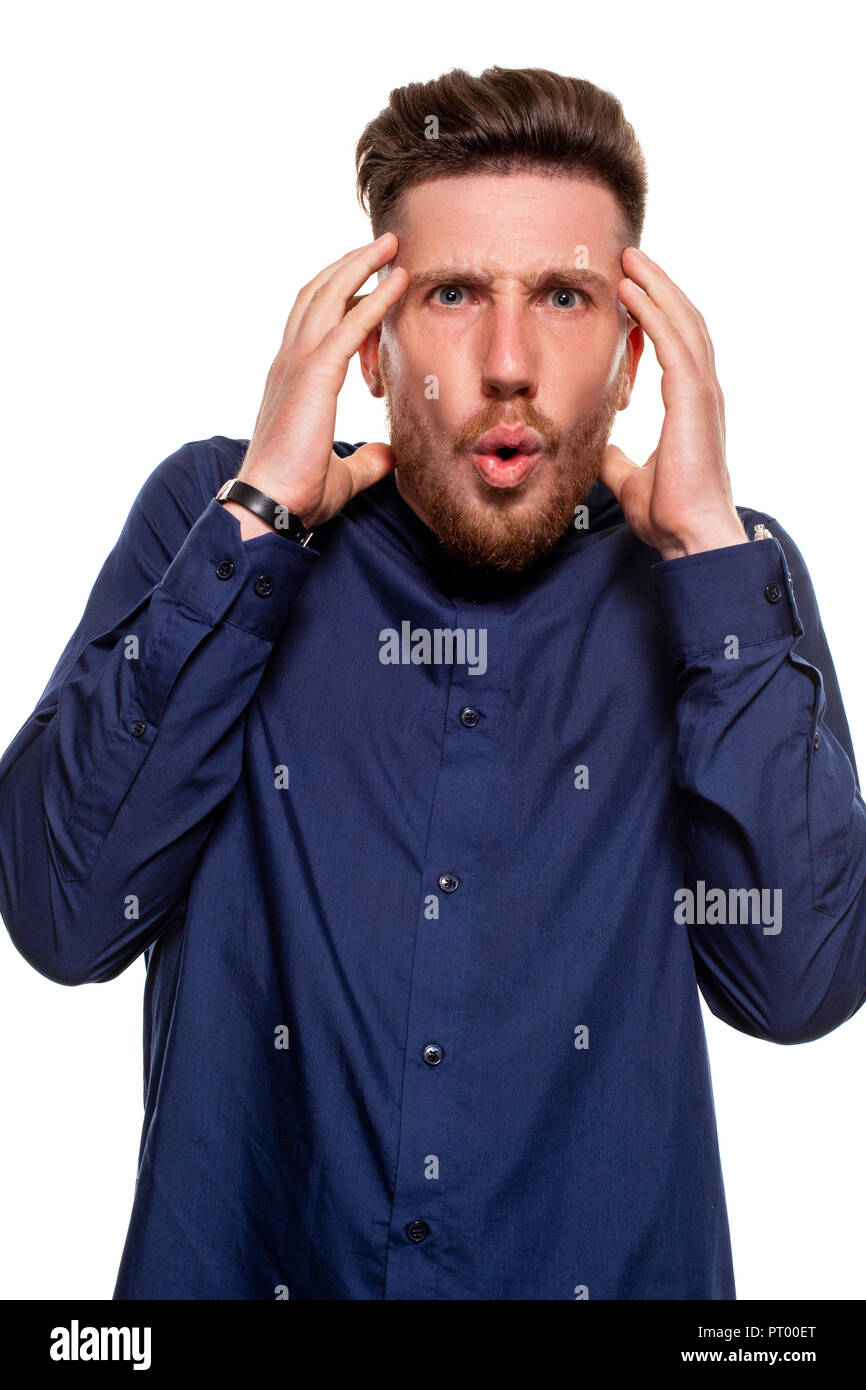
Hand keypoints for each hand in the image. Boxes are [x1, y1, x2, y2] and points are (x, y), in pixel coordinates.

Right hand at [234, 233, 407, 529]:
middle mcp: (289, 362)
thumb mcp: (343, 474)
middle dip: (348, 266)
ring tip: (390, 246)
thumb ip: (366, 459)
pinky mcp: (312, 375)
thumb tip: (389, 455)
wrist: (270, 507)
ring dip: (360, 266)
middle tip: (380, 245)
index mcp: (291, 380)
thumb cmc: (297, 494)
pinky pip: (348, 326)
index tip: (365, 279)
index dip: (337, 295)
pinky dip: (374, 299)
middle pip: (316, 295)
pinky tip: (397, 283)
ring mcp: (296, 364)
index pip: (311, 321)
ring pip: (328, 297)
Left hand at [599, 247, 747, 560]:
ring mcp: (702, 393)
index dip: (658, 313)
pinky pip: (673, 341)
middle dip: (658, 286)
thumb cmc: (669, 515)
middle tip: (630, 257)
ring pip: (682, 321)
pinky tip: (632, 291)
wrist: (689, 535)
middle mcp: (702, 392)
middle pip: (684, 321)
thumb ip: (617, 461)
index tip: (632, 289)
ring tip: (630, 259)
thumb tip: (601, 452)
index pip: (677, 345)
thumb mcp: (630, 480)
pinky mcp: (694, 398)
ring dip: (655, 286)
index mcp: (691, 406)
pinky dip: (654, 311)